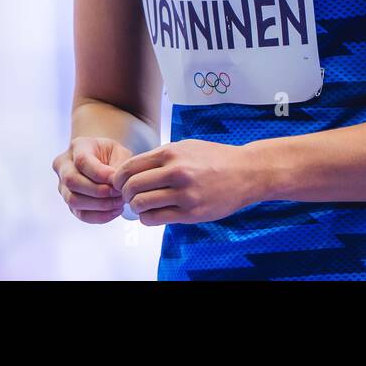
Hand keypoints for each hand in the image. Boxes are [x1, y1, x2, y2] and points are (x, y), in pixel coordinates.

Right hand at [52, 136, 133, 223]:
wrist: (103, 161)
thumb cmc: (112, 155)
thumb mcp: (120, 152)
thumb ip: (120, 165)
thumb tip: (116, 184)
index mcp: (77, 146)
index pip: (81, 160)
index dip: (99, 173)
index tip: (117, 179)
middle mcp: (64, 165)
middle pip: (72, 181)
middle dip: (98, 191)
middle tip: (119, 193)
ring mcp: (63, 185)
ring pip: (74, 200)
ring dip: (100, 205)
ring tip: (119, 202)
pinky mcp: (69, 203)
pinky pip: (81, 214)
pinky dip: (100, 216)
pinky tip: (115, 210)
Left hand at [112, 139, 263, 225]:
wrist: (246, 172)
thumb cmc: (216, 158)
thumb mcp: (186, 146)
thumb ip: (161, 156)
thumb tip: (134, 169)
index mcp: (171, 153)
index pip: (130, 167)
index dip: (119, 178)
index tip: (119, 183)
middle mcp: (175, 172)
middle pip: (132, 187)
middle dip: (126, 194)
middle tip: (130, 197)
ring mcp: (184, 193)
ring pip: (141, 204)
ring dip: (136, 208)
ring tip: (142, 206)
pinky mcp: (191, 212)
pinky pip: (156, 219)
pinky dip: (148, 218)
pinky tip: (154, 214)